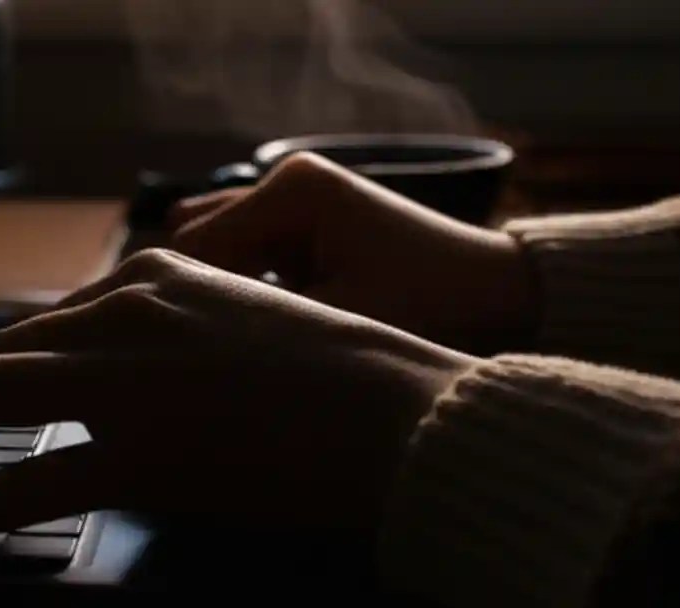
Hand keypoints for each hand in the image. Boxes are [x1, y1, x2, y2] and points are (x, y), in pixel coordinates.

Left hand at [0, 249, 474, 542]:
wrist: (405, 411)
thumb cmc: (347, 375)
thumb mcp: (248, 324)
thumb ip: (179, 336)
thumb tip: (134, 379)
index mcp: (155, 275)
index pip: (43, 320)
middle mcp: (126, 312)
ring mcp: (127, 379)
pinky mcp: (138, 451)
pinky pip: (22, 480)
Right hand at [169, 152, 534, 351]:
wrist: (500, 293)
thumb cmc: (429, 305)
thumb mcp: (337, 318)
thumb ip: (257, 320)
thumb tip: (189, 336)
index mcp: (290, 189)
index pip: (195, 248)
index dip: (185, 304)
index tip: (178, 356)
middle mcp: (287, 180)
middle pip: (202, 246)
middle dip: (203, 296)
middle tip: (202, 356)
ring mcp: (298, 199)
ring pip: (223, 253)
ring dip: (226, 296)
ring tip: (225, 347)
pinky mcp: (309, 223)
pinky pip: (252, 257)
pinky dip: (249, 292)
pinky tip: (254, 333)